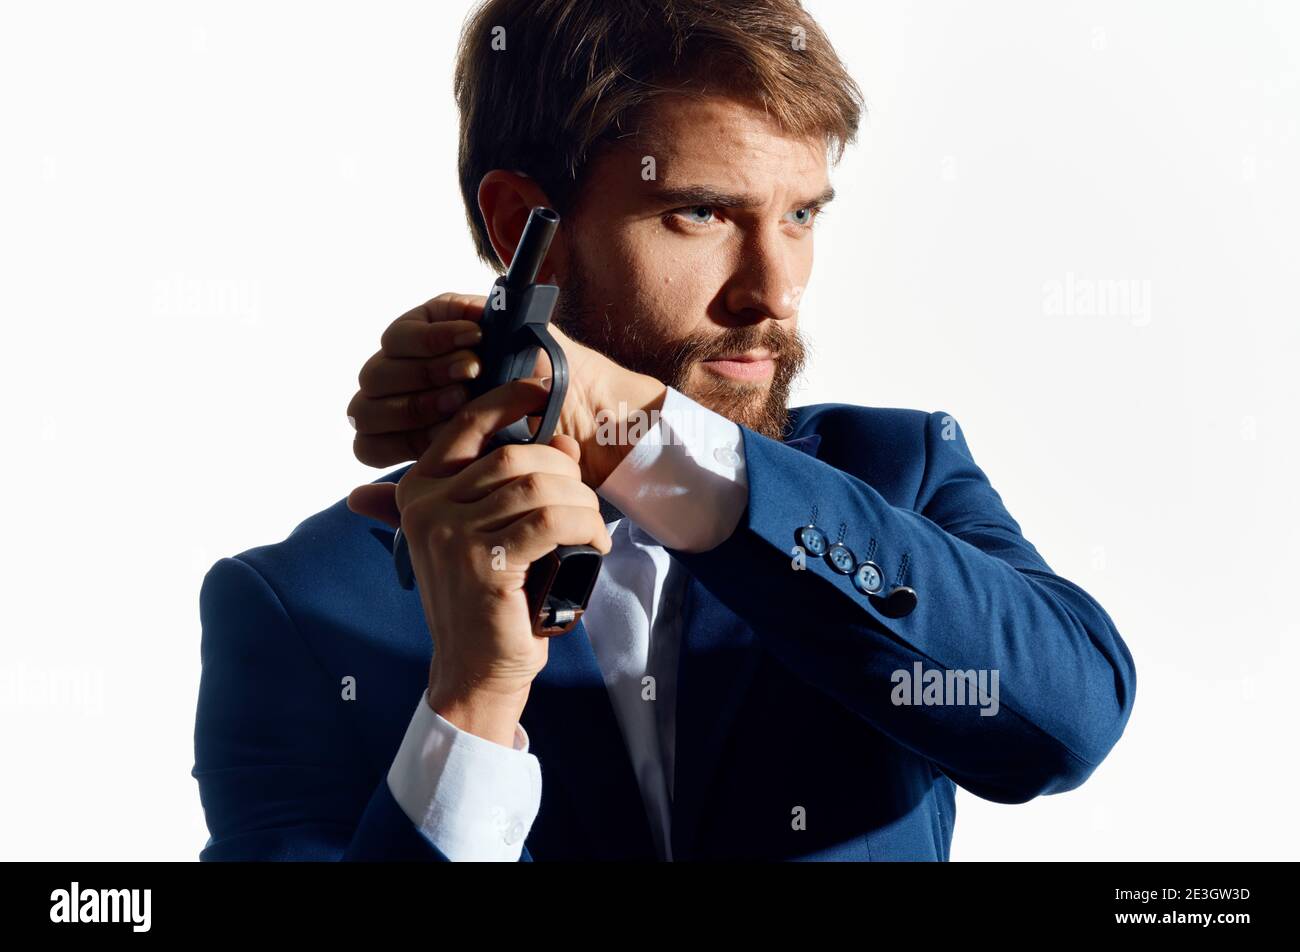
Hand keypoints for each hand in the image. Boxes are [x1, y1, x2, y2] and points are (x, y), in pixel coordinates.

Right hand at [346, 377, 613, 743]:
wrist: (474, 671)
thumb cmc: (486, 600)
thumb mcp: (485, 533)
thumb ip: (507, 485)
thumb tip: (559, 440)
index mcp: (417, 492)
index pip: (466, 426)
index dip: (509, 400)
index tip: (544, 392)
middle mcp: (426, 508)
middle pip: (514, 457)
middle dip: (562, 471)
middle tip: (583, 500)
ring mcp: (451, 536)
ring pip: (537, 487)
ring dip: (580, 502)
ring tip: (592, 527)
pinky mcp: (485, 564)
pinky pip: (551, 521)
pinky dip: (584, 526)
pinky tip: (594, 543)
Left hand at [347, 292, 664, 486]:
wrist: (578, 412)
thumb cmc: (531, 455)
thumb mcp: (475, 484)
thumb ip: (416, 497)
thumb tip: (353, 500)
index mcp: (404, 438)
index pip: (367, 439)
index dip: (397, 438)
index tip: (438, 438)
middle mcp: (404, 396)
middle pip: (369, 400)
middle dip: (413, 404)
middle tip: (459, 402)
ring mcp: (419, 356)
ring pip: (384, 362)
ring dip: (427, 368)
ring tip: (471, 370)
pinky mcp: (439, 317)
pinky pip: (417, 322)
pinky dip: (441, 331)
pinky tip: (475, 339)